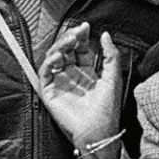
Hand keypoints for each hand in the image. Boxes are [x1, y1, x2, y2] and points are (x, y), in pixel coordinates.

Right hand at [37, 23, 125, 153]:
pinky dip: (48, 62)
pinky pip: (44, 72)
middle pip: (65, 51)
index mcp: (87, 73)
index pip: (80, 49)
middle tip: (76, 32)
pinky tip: (58, 56)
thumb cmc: (108, 109)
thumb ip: (110, 55)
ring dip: (59, 46)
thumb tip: (105, 35)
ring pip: (53, 58)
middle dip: (69, 38)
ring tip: (69, 41)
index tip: (85, 27)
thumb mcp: (113, 77)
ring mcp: (60, 83)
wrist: (99, 130)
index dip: (81, 37)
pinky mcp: (50, 92)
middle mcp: (72, 76)